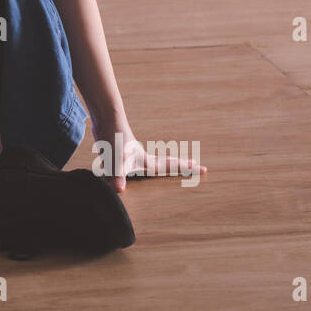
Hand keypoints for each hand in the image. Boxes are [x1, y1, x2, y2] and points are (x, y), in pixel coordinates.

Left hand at [91, 115, 206, 193]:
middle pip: (166, 164)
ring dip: (163, 164)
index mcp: (147, 162)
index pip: (171, 167)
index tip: (204, 168)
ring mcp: (133, 156)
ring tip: (176, 162)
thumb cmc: (113, 139)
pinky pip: (134, 165)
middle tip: (196, 164)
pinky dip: (139, 166)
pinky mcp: (122, 155)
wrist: (105, 118)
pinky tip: (133, 168)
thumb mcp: (116, 161)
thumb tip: (119, 192)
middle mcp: (143, 159)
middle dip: (180, 166)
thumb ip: (118, 177)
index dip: (186, 169)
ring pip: (151, 163)